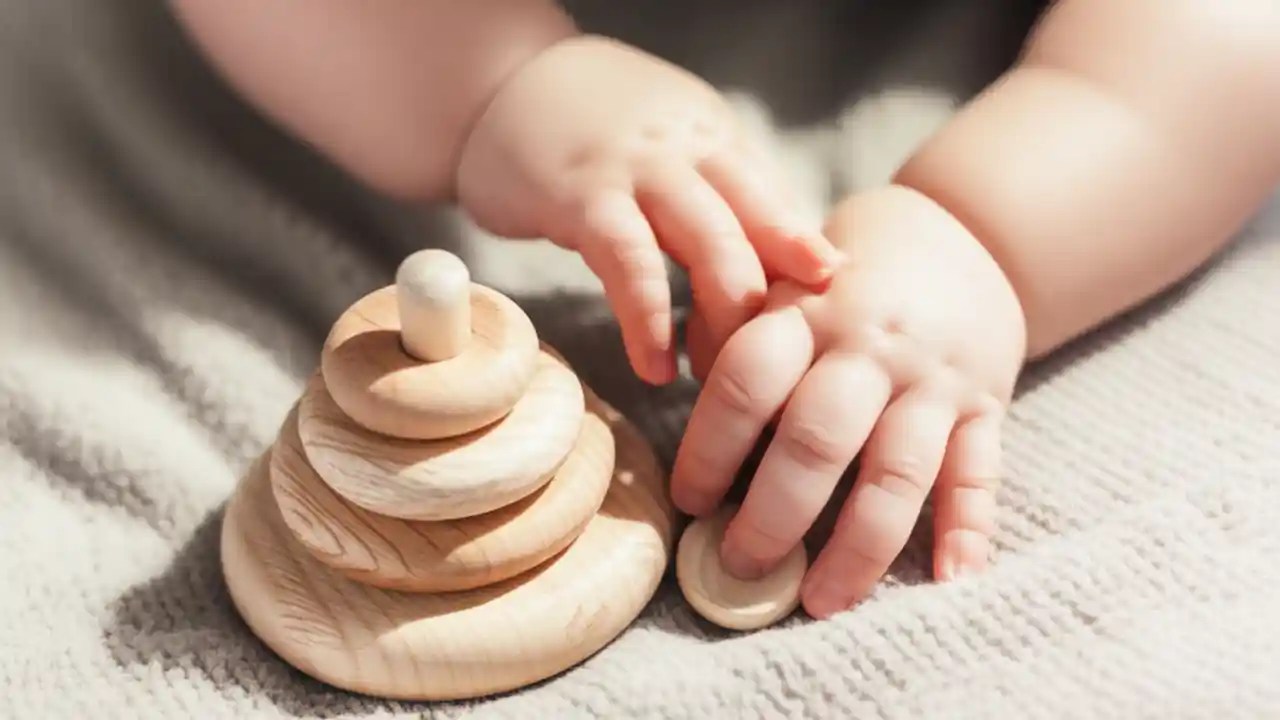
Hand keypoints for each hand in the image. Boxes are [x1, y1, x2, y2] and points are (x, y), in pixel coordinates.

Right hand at [455, 35, 840, 384]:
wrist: (499, 81)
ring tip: (719, 381)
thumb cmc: (592, 136)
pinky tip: (654, 365)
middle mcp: (692, 149)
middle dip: (776, 305)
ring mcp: (638, 169)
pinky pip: (629, 262)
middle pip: (761, 225)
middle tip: (775, 374)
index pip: (783, 210)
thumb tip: (778, 274)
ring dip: (726, 318)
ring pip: (711, 240)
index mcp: (720, 142)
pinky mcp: (581, 197)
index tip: (823, 333)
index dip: (803, 277)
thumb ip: (717, 199)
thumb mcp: (668, 153)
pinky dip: (648, 319)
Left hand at [672, 185, 1026, 617]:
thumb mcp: (783, 283)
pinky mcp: (988, 406)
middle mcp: (871, 348)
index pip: (747, 381)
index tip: (688, 502)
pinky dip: (968, 530)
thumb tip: (683, 413)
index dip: (709, 447)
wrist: (962, 235)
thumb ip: (735, 338)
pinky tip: (950, 581)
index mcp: (806, 313)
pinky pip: (980, 475)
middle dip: (773, 515)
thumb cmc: (845, 279)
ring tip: (820, 603)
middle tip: (740, 566)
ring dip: (858, 548)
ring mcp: (934, 380)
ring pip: (898, 473)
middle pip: (818, 440)